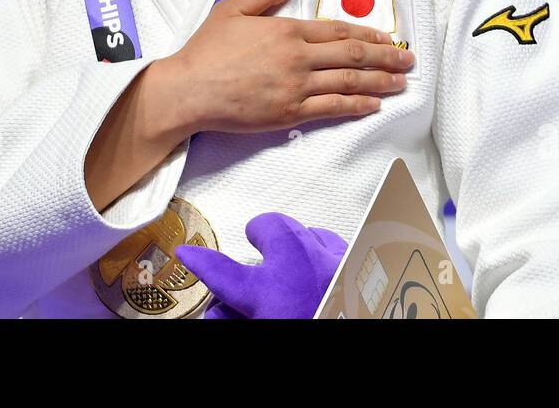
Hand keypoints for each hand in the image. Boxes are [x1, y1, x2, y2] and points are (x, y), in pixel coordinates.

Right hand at [161, 0, 414, 136]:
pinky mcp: (289, 114)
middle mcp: (297, 57)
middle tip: (409, 60)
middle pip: (352, 56)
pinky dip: (356, 106)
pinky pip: (331, 108)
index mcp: (286, 30)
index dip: (367, 35)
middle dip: (385, 58)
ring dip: (379, 82)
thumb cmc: (206, 49)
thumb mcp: (232, 9)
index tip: (387, 38)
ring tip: (401, 83)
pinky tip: (373, 105)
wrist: (189, 90)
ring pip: (348, 83)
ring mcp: (295, 87)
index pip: (337, 31)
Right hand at [175, 212, 347, 318]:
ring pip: (307, 231)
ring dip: (295, 240)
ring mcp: (333, 260)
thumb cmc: (309, 328)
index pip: (221, 272)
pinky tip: (324, 263)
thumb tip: (217, 314)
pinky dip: (325, 250)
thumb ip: (238, 319)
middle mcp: (299, 268)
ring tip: (290, 256)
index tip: (188, 253)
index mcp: (267, 293)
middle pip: (270, 228)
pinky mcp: (363, 264)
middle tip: (255, 247)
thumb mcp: (262, 327)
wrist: (370, 331)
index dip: (201, 262)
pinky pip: (337, 244)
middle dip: (260, 234)